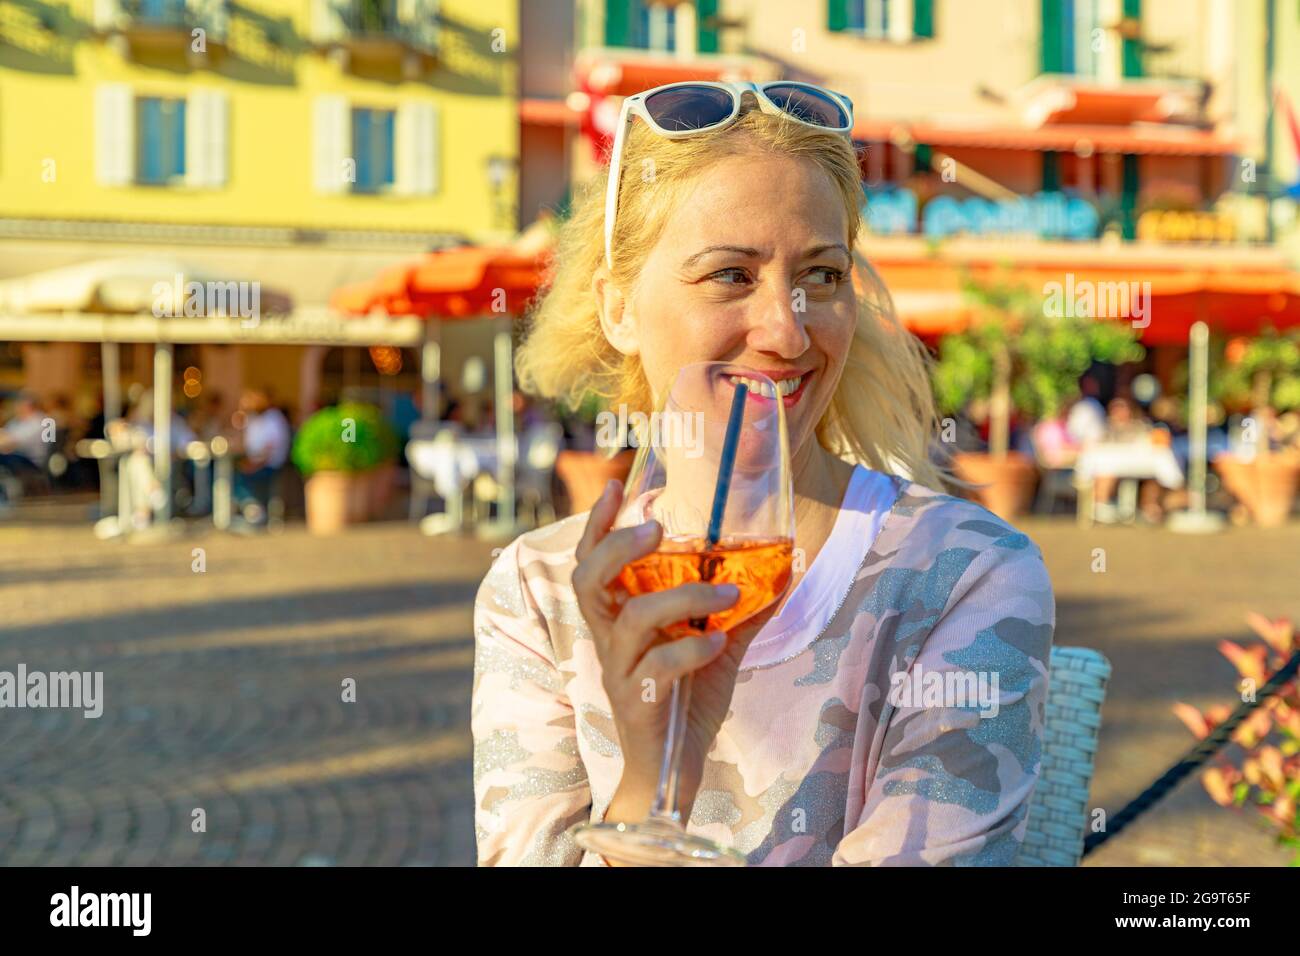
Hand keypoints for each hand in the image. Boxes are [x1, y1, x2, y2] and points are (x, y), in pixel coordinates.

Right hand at [571, 480, 770, 827]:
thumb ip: (740, 611)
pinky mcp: (639, 702)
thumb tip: (783, 572)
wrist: (671, 774)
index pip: (591, 562)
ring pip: (633, 618)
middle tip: (657, 528)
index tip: (618, 485)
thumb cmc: (686, 703)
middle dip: (618, 545)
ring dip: (684, 597)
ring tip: (727, 593)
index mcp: (619, 620)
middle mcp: (610, 640)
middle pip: (588, 578)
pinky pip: (661, 666)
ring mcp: (620, 671)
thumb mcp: (717, 648)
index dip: (598, 523)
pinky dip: (693, 649)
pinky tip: (719, 643)